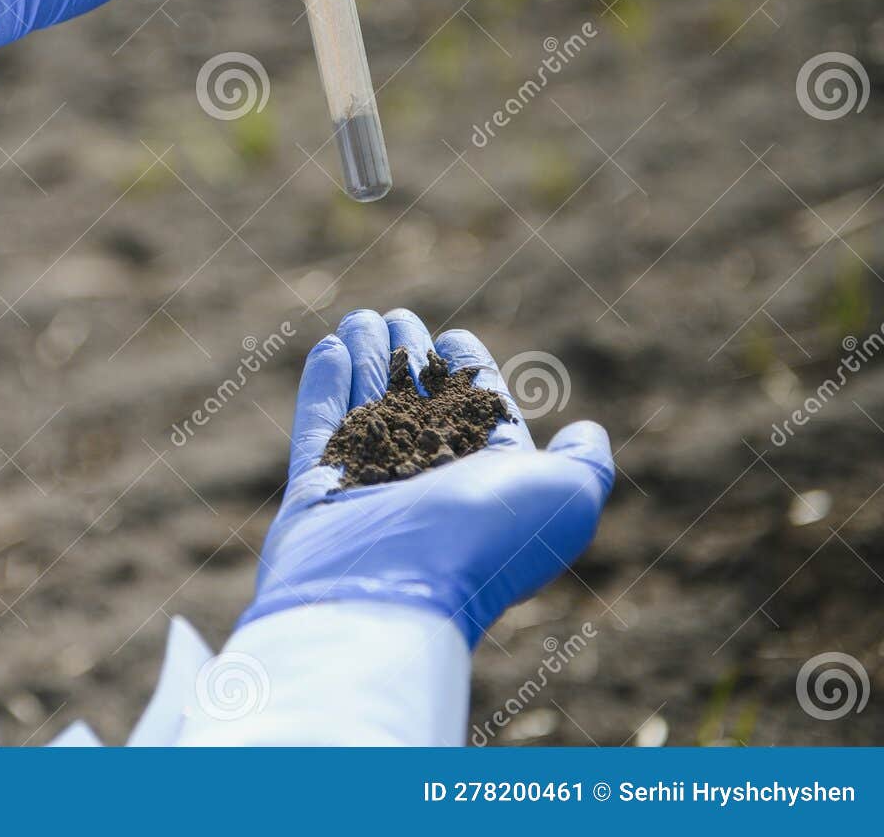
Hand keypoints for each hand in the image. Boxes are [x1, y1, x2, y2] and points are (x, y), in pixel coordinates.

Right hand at [240, 308, 613, 646]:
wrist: (393, 589)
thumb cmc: (483, 538)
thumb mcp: (565, 497)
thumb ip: (586, 461)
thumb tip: (587, 431)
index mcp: (487, 483)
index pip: (478, 414)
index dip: (469, 372)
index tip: (454, 338)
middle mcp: (428, 485)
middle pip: (419, 404)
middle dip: (410, 356)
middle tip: (397, 316)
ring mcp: (369, 485)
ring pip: (367, 406)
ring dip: (366, 358)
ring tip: (359, 317)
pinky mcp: (317, 487)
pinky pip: (320, 424)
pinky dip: (324, 385)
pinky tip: (329, 347)